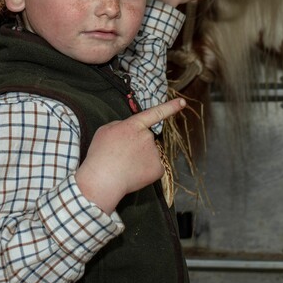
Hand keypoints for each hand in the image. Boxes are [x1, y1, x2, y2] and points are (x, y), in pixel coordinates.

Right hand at [75, 98, 186, 213]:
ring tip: (123, 166)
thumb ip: (120, 125)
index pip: (155, 113)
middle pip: (146, 139)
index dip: (170, 107)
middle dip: (136, 146)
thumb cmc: (100, 155)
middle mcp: (148, 137)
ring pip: (149, 154)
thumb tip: (130, 129)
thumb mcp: (105, 130)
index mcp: (134, 125)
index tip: (182, 102)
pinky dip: (145, 171)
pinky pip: (153, 167)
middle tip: (120, 156)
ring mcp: (155, 153)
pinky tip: (133, 174)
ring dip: (140, 159)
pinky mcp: (158, 169)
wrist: (103, 180)